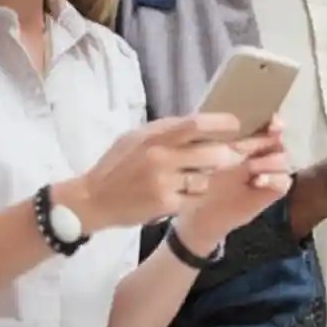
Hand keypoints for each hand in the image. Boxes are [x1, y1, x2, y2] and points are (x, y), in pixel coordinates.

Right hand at [54, 113, 244, 233]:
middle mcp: (160, 157)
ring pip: (206, 178)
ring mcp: (164, 182)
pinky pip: (195, 197)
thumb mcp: (135, 138)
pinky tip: (181, 194)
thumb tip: (200, 122)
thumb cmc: (116, 166)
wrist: (91, 200)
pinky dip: (194, 196)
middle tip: (232, 156)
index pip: (196, 124)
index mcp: (154, 136)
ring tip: (193, 177)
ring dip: (206, 178)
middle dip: (227, 156)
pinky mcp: (165, 204)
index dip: (222, 124)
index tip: (235, 125)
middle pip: (212, 154)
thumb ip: (165, 129)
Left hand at [175, 118, 293, 251]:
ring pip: (284, 161)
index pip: (267, 129)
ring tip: (252, 165)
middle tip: (269, 137)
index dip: (273, 123)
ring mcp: (266, 175)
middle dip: (276, 137)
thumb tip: (228, 125)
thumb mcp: (204, 161)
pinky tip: (259, 181)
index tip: (272, 120)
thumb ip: (216, 144)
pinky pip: (283, 183)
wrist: (198, 217)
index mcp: (246, 145)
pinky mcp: (269, 194)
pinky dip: (275, 180)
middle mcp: (260, 157)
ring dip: (272, 160)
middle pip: (279, 142)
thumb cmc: (198, 184)